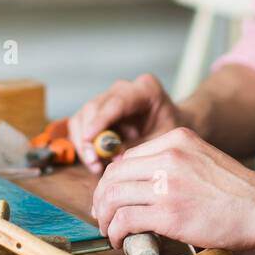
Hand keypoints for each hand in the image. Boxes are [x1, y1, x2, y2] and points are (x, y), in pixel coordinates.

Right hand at [67, 74, 187, 174]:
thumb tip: (114, 157)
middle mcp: (123, 88)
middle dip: (88, 137)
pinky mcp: (98, 109)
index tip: (89, 138)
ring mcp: (108, 97)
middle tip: (94, 162)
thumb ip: (139, 146)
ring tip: (96, 166)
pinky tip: (96, 161)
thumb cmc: (170, 130)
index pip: (116, 102)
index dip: (100, 121)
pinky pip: (81, 124)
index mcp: (145, 89)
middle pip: (94, 107)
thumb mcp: (162, 140)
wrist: (172, 124)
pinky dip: (84, 144)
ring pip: (82, 116)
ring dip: (84, 143)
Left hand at [90, 127, 254, 250]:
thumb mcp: (202, 159)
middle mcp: (168, 156)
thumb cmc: (237, 191)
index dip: (112, 181)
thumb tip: (138, 182)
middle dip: (102, 199)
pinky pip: (125, 220)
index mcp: (176, 139)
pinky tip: (121, 240)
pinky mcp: (168, 212)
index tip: (111, 198)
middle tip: (103, 216)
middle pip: (114, 176)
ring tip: (111, 230)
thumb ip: (172, 163)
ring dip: (106, 218)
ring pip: (114, 197)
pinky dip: (116, 232)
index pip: (126, 158)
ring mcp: (167, 183)